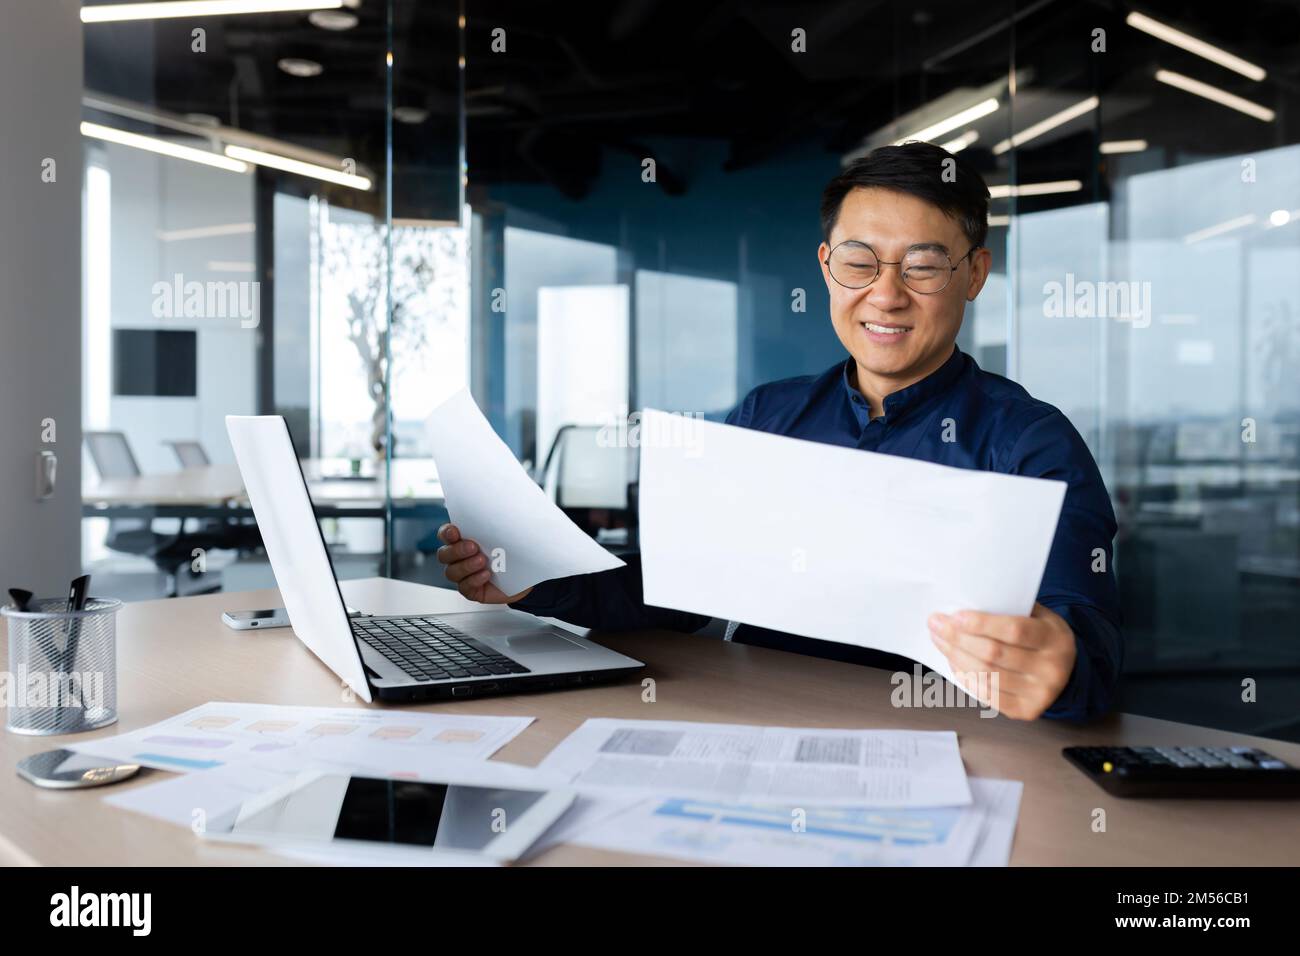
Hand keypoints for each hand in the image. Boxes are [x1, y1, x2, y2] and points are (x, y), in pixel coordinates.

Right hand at [435, 524, 532, 604]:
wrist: (524, 579)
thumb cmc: (512, 555)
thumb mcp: (506, 537)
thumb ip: (495, 526)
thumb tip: (499, 509)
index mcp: (463, 541)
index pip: (446, 534)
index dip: (446, 533)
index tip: (455, 532)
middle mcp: (459, 558)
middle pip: (444, 554)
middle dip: (457, 550)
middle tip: (473, 547)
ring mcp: (463, 575)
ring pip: (452, 572)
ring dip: (466, 566)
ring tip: (482, 562)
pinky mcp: (470, 589)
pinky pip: (464, 587)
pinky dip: (474, 580)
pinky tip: (485, 575)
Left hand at [926, 603, 1076, 719]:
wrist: (1067, 669)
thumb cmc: (1042, 635)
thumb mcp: (1037, 615)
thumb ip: (1009, 609)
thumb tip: (965, 604)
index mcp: (1054, 638)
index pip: (1014, 631)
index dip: (981, 624)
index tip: (954, 616)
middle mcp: (1051, 668)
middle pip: (993, 654)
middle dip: (958, 638)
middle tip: (936, 624)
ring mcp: (1039, 693)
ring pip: (986, 675)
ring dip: (955, 656)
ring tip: (939, 640)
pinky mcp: (1026, 710)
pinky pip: (987, 695)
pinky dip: (966, 678)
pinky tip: (954, 662)